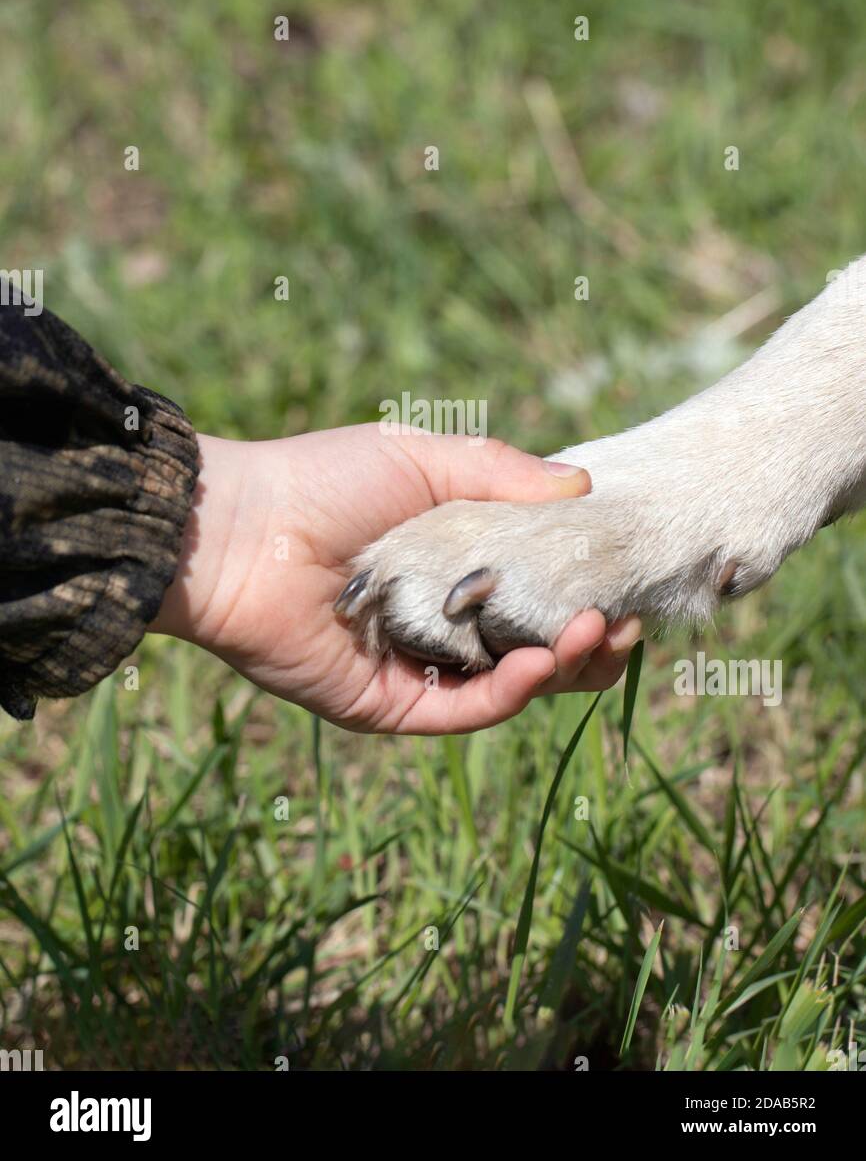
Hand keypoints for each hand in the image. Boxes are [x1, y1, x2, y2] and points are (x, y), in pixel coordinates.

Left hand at [149, 426, 641, 733]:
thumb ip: (503, 472)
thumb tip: (584, 486)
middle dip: (590, 642)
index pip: (537, 590)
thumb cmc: (326, 482)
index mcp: (452, 566)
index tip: (629, 579)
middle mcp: (442, 622)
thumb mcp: (424, 460)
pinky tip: (544, 664)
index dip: (586, 590)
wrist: (241, 529)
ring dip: (564, 668)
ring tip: (600, 635)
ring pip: (511, 688)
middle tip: (627, 623)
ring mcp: (419, 667)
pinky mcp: (390, 705)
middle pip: (536, 648)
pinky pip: (463, 712)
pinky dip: (511, 694)